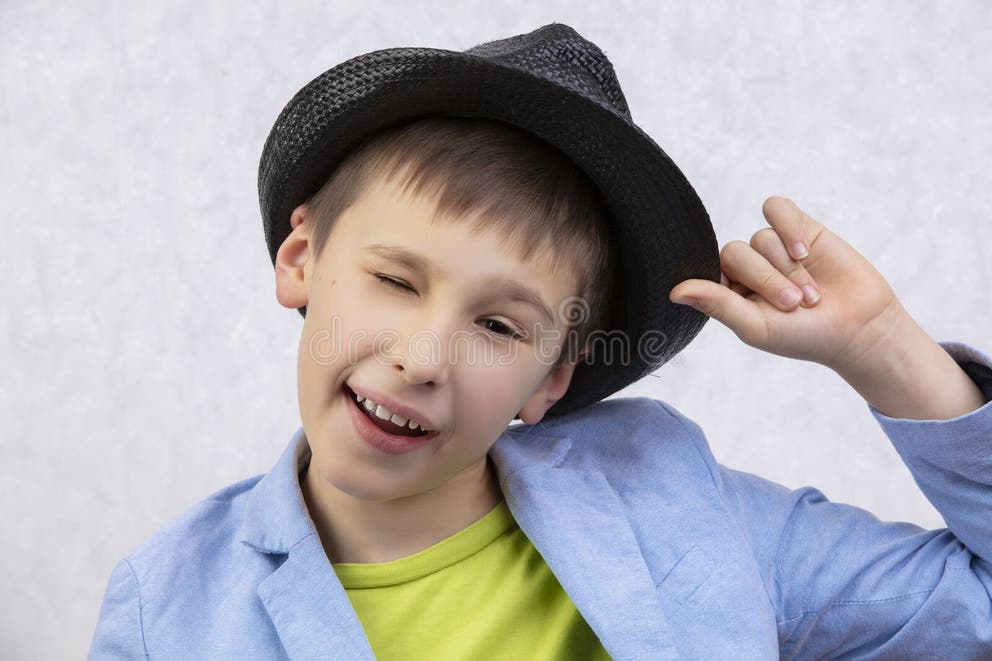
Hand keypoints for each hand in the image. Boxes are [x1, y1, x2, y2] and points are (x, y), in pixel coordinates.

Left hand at [669, 196, 909, 373]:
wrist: (859, 328)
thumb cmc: (804, 336)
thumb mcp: (756, 325)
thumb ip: (717, 305)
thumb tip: (673, 292)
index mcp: (727, 292)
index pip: (709, 272)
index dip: (731, 286)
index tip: (753, 305)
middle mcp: (746, 267)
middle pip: (736, 253)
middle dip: (768, 280)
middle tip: (795, 306)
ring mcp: (772, 247)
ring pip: (761, 237)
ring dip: (789, 268)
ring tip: (811, 294)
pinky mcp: (799, 228)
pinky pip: (776, 209)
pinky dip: (789, 228)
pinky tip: (805, 251)